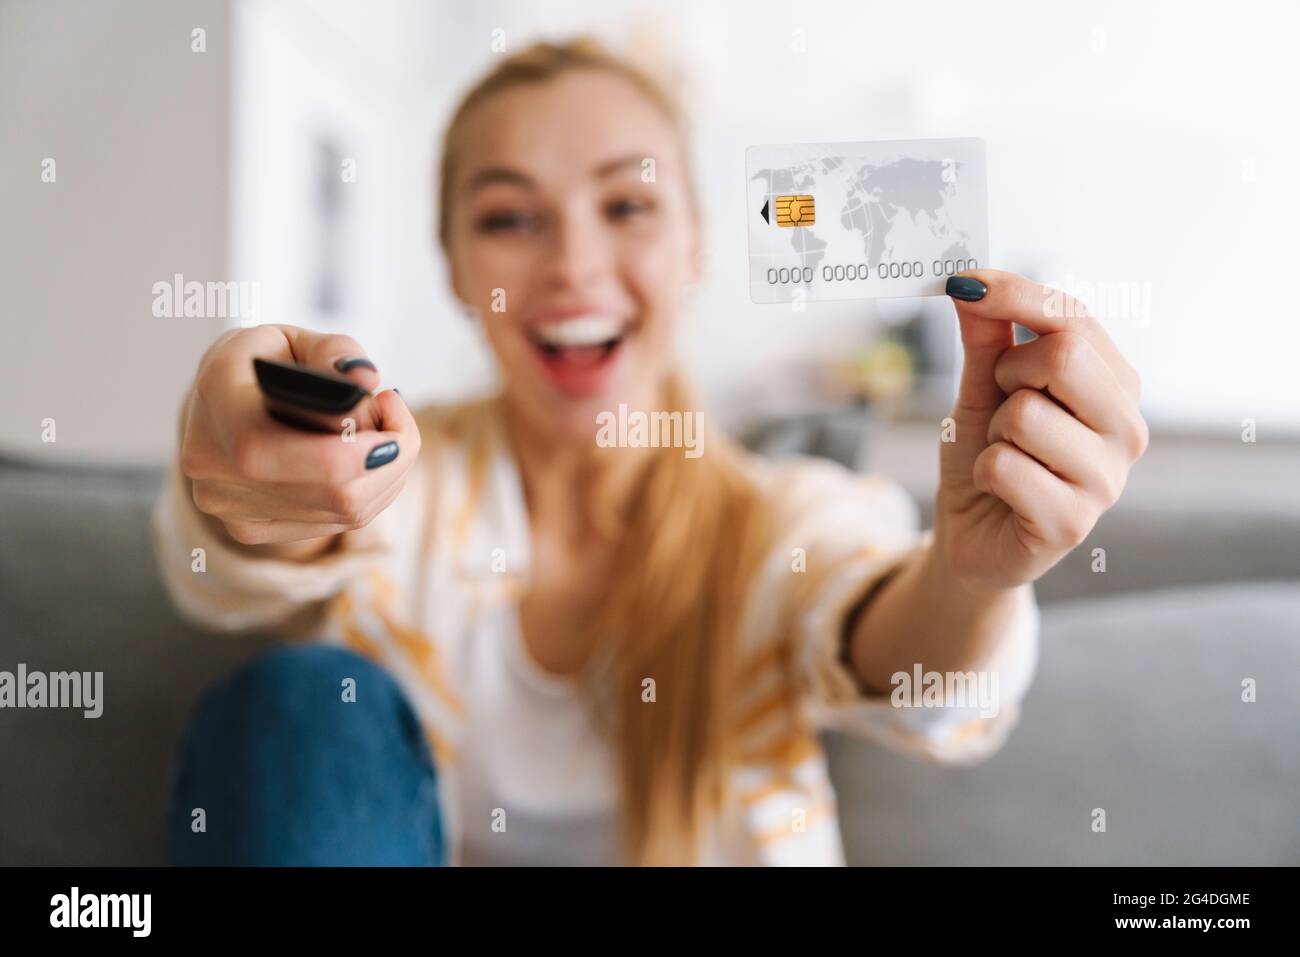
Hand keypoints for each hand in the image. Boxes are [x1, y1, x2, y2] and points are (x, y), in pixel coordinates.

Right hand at [179, 325, 419, 547]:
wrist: (219, 408)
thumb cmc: (261, 366)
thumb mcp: (292, 337)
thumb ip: (335, 351)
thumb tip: (365, 380)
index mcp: (215, 397)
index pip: (273, 446)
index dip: (346, 446)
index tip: (387, 407)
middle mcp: (210, 460)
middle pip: (330, 489)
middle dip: (389, 456)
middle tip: (395, 416)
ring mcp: (227, 505)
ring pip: (344, 510)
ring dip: (387, 473)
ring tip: (385, 433)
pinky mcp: (250, 530)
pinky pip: (337, 522)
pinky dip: (372, 491)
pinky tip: (368, 461)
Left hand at [935, 270, 1147, 591]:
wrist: (972, 534)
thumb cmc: (988, 453)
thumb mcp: (983, 388)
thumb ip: (986, 335)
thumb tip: (972, 280)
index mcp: (1115, 385)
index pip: (1074, 316)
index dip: (1015, 293)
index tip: (965, 282)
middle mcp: (1127, 429)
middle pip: (1065, 356)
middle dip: (1009, 372)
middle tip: (1001, 403)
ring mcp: (1107, 480)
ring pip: (1027, 414)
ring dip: (994, 432)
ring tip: (1005, 454)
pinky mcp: (1073, 524)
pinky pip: (1005, 466)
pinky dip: (985, 472)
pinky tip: (1001, 491)